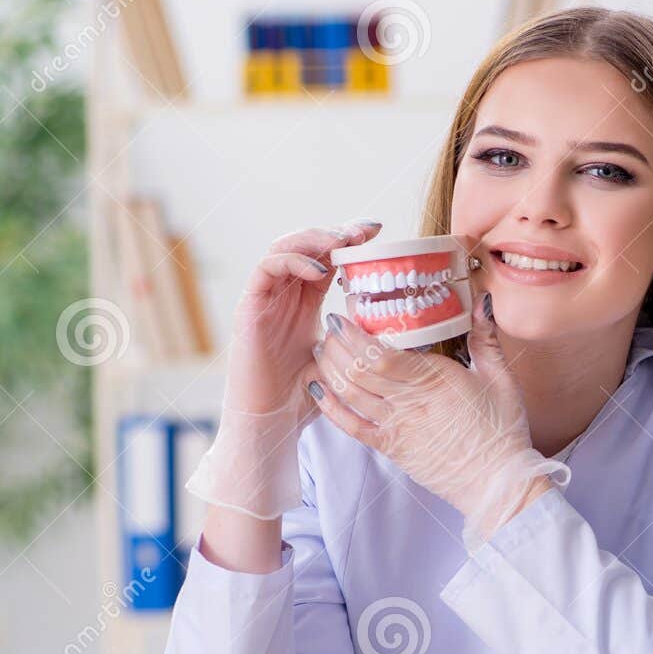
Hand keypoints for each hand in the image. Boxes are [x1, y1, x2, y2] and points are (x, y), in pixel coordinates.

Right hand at [226, 219, 380, 412]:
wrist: (272, 422)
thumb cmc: (306, 396)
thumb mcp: (343, 358)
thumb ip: (359, 336)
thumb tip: (403, 325)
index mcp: (305, 302)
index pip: (326, 257)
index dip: (349, 239)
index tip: (378, 232)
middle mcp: (284, 295)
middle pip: (304, 244)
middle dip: (334, 232)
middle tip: (362, 233)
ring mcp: (265, 299)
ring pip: (284, 247)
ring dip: (314, 240)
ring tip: (342, 244)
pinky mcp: (250, 307)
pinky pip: (267, 268)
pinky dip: (293, 261)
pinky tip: (320, 270)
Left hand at [303, 293, 569, 547]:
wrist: (497, 483)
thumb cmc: (502, 432)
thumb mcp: (502, 379)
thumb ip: (486, 339)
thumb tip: (481, 302)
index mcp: (436, 379)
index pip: (381, 355)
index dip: (353, 335)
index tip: (343, 316)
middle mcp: (410, 402)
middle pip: (358, 370)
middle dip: (337, 345)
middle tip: (329, 327)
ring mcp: (397, 427)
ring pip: (350, 393)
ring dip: (330, 369)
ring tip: (321, 349)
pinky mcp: (390, 448)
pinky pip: (351, 426)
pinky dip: (329, 407)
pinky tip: (317, 388)